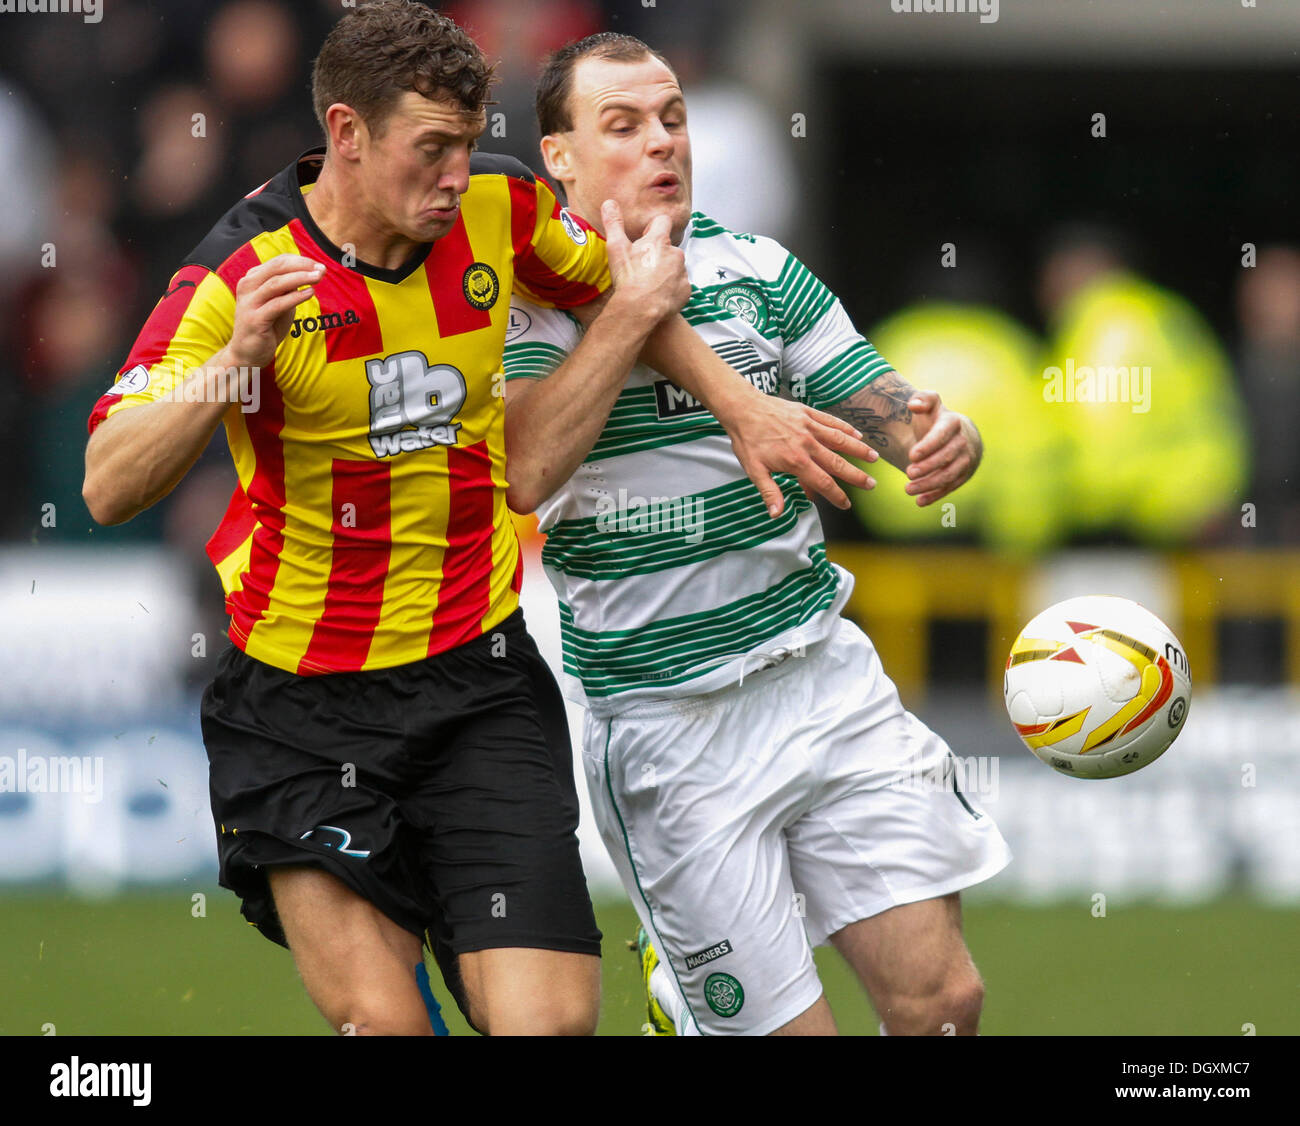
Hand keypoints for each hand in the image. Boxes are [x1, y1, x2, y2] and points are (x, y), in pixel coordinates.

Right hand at [229, 254, 323, 367]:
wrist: (247, 353)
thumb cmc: (266, 325)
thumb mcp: (279, 302)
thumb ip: (289, 289)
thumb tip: (310, 273)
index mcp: (252, 278)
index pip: (278, 262)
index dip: (300, 261)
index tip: (319, 265)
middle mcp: (247, 286)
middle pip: (277, 268)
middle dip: (302, 266)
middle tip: (322, 269)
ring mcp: (249, 302)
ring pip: (276, 283)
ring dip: (300, 278)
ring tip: (318, 278)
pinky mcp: (255, 319)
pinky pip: (277, 304)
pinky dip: (295, 297)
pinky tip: (310, 293)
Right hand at [601, 199, 689, 326]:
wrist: (640, 309)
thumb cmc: (628, 278)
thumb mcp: (616, 247)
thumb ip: (614, 223)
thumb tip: (609, 202)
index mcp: (659, 240)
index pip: (663, 221)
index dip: (653, 227)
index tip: (644, 236)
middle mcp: (676, 254)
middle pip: (669, 247)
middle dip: (659, 254)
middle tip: (642, 266)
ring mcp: (682, 273)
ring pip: (675, 267)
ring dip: (665, 272)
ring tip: (648, 284)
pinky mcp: (686, 291)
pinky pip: (680, 286)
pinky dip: (671, 289)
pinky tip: (657, 296)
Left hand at [724, 393, 879, 515]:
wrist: (743, 408)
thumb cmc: (747, 440)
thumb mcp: (754, 470)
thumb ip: (770, 492)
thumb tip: (777, 514)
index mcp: (796, 461)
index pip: (822, 482)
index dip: (836, 496)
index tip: (846, 504)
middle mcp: (807, 444)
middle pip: (837, 463)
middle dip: (856, 476)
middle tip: (871, 484)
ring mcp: (809, 427)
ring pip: (840, 440)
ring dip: (858, 450)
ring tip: (874, 458)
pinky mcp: (808, 413)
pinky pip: (831, 421)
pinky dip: (846, 428)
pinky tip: (858, 434)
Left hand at [903, 390, 980, 505]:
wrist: (960, 435)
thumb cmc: (938, 420)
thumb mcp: (931, 405)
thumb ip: (923, 399)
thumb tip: (913, 405)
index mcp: (952, 423)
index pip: (941, 435)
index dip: (927, 446)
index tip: (911, 455)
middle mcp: (962, 442)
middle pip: (945, 457)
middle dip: (927, 467)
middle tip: (908, 473)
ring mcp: (965, 460)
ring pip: (949, 475)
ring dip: (929, 484)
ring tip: (908, 490)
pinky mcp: (964, 475)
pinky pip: (950, 487)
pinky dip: (936, 495)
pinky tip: (920, 501)